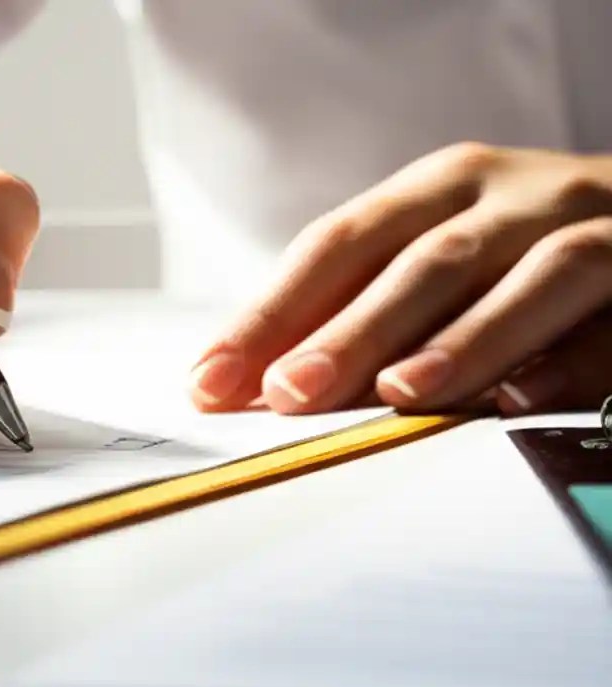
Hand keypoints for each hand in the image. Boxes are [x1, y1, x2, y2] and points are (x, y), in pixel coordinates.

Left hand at [190, 142, 611, 416]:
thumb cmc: (514, 247)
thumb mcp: (432, 253)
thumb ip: (353, 307)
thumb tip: (249, 383)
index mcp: (437, 188)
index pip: (336, 246)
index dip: (270, 313)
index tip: (211, 380)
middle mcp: (511, 198)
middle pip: (422, 263)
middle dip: (351, 331)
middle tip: (289, 392)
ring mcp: (591, 231)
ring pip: (529, 279)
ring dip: (461, 341)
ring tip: (400, 393)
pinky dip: (568, 362)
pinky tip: (517, 399)